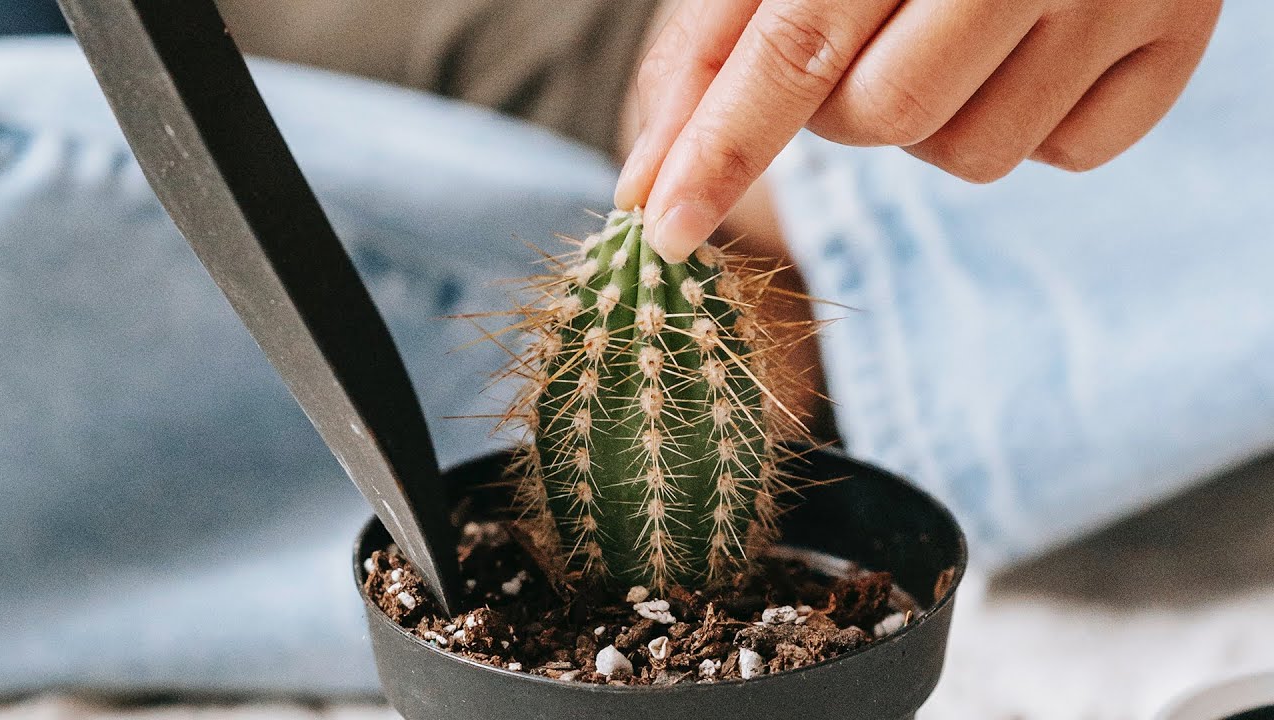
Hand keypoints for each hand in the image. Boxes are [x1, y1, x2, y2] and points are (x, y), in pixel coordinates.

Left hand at [615, 0, 1221, 262]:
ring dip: (933, 123)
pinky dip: (1030, 124)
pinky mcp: (1180, 35)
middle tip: (870, 40)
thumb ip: (716, 45)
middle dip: (844, 111)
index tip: (663, 228)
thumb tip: (647, 179)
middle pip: (881, 120)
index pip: (791, 49)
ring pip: (971, 157)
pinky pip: (1070, 154)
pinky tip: (1031, 53)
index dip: (720, 149)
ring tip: (953, 38)